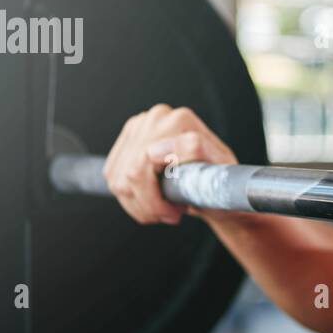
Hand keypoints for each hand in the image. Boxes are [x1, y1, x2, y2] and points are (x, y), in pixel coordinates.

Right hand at [102, 104, 237, 225]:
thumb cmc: (220, 182)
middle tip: (170, 215)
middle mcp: (156, 117)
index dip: (154, 198)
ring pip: (117, 179)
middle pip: (129, 174)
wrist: (216, 185)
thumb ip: (195, 150)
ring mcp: (138, 127)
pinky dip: (130, 199)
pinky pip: (112, 177)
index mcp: (179, 121)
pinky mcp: (126, 141)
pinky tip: (152, 200)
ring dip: (139, 204)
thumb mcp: (219, 171)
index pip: (142, 164)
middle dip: (147, 205)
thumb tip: (156, 150)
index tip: (175, 213)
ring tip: (164, 208)